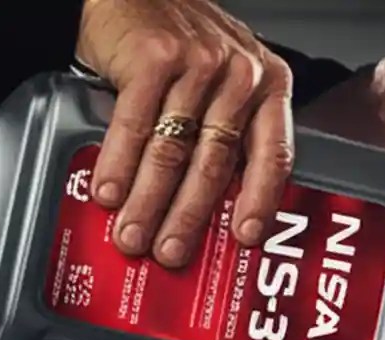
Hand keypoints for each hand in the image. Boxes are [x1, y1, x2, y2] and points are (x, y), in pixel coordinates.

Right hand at [77, 0, 294, 268]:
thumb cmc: (184, 41)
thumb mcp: (226, 81)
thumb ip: (230, 130)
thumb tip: (216, 209)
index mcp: (269, 86)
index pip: (275, 153)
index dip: (261, 200)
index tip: (247, 237)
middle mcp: (241, 75)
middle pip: (216, 162)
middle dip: (189, 216)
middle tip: (171, 252)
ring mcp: (200, 64)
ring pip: (174, 149)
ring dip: (149, 201)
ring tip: (133, 234)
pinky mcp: (155, 56)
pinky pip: (134, 125)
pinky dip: (118, 164)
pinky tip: (109, 192)